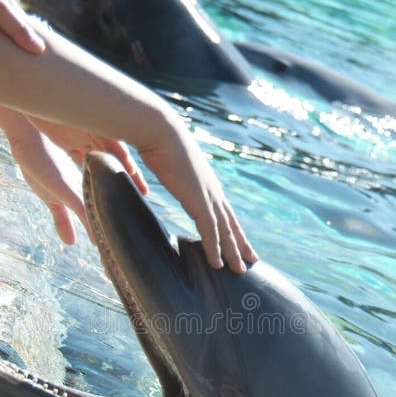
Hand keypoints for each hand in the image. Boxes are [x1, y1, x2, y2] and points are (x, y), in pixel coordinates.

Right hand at [28, 114, 257, 272]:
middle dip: (240, 242)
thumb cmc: (151, 138)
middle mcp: (210, 188)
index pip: (222, 208)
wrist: (155, 127)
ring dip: (233, 251)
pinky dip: (215, 248)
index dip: (230, 226)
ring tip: (240, 269)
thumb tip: (144, 182)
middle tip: (251, 259)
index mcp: (202, 180)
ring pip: (225, 230)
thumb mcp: (159, 160)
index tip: (237, 239)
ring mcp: (206, 194)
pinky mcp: (198, 200)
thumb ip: (159, 174)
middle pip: (230, 221)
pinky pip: (210, 230)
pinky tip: (218, 264)